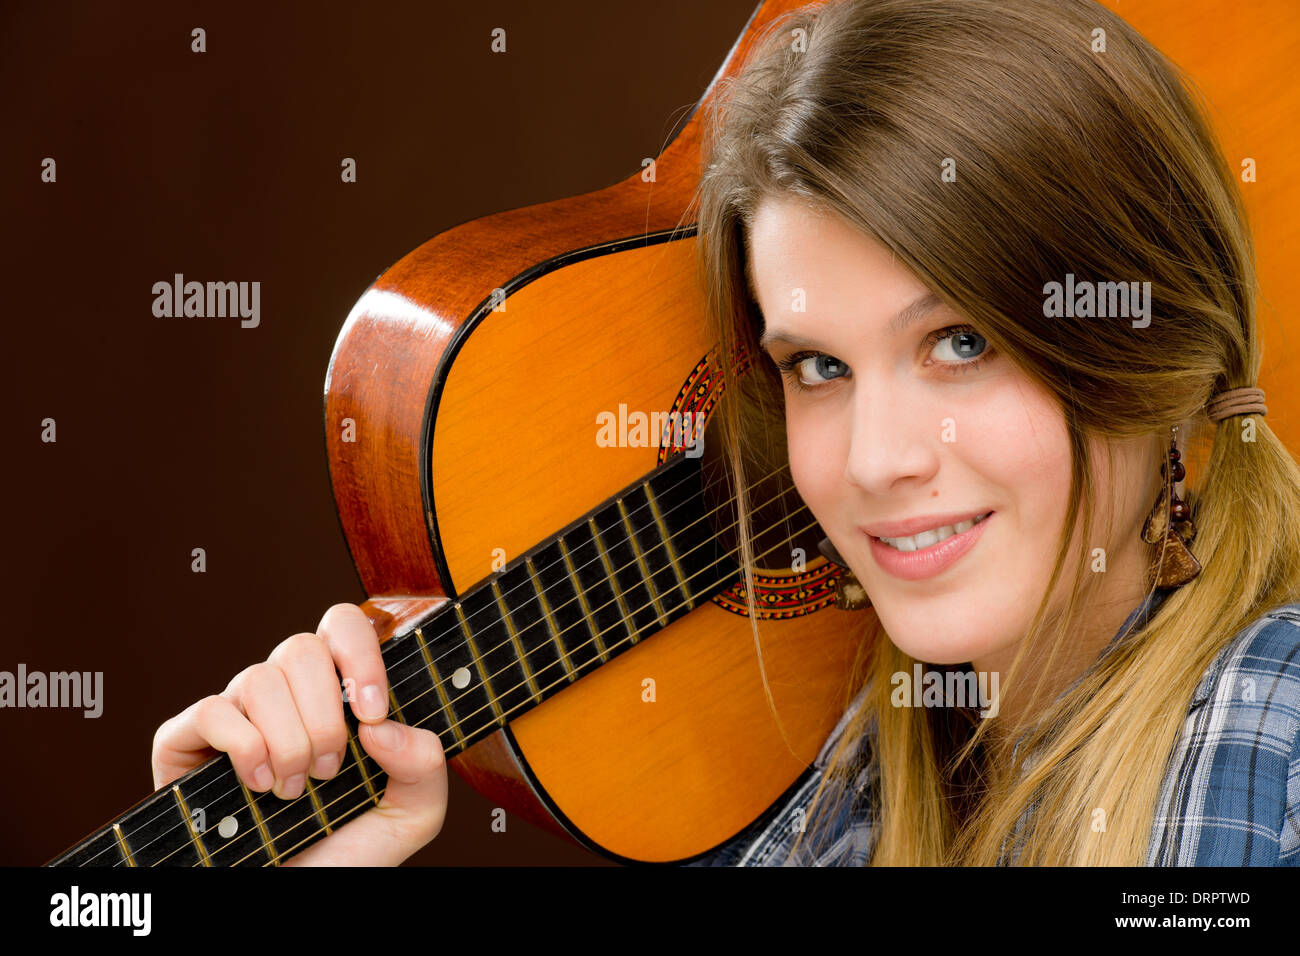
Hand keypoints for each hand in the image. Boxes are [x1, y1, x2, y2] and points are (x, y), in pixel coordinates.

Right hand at [151, 603, 446, 864]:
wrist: (290, 900)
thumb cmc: (345, 854)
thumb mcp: (410, 815)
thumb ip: (425, 766)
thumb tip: (381, 724)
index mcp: (336, 694)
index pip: (341, 625)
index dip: (359, 653)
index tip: (371, 713)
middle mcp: (284, 694)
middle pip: (300, 648)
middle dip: (323, 717)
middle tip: (331, 771)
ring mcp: (235, 714)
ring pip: (259, 679)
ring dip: (287, 742)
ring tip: (295, 790)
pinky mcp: (187, 741)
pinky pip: (210, 711)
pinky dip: (242, 748)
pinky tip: (258, 785)